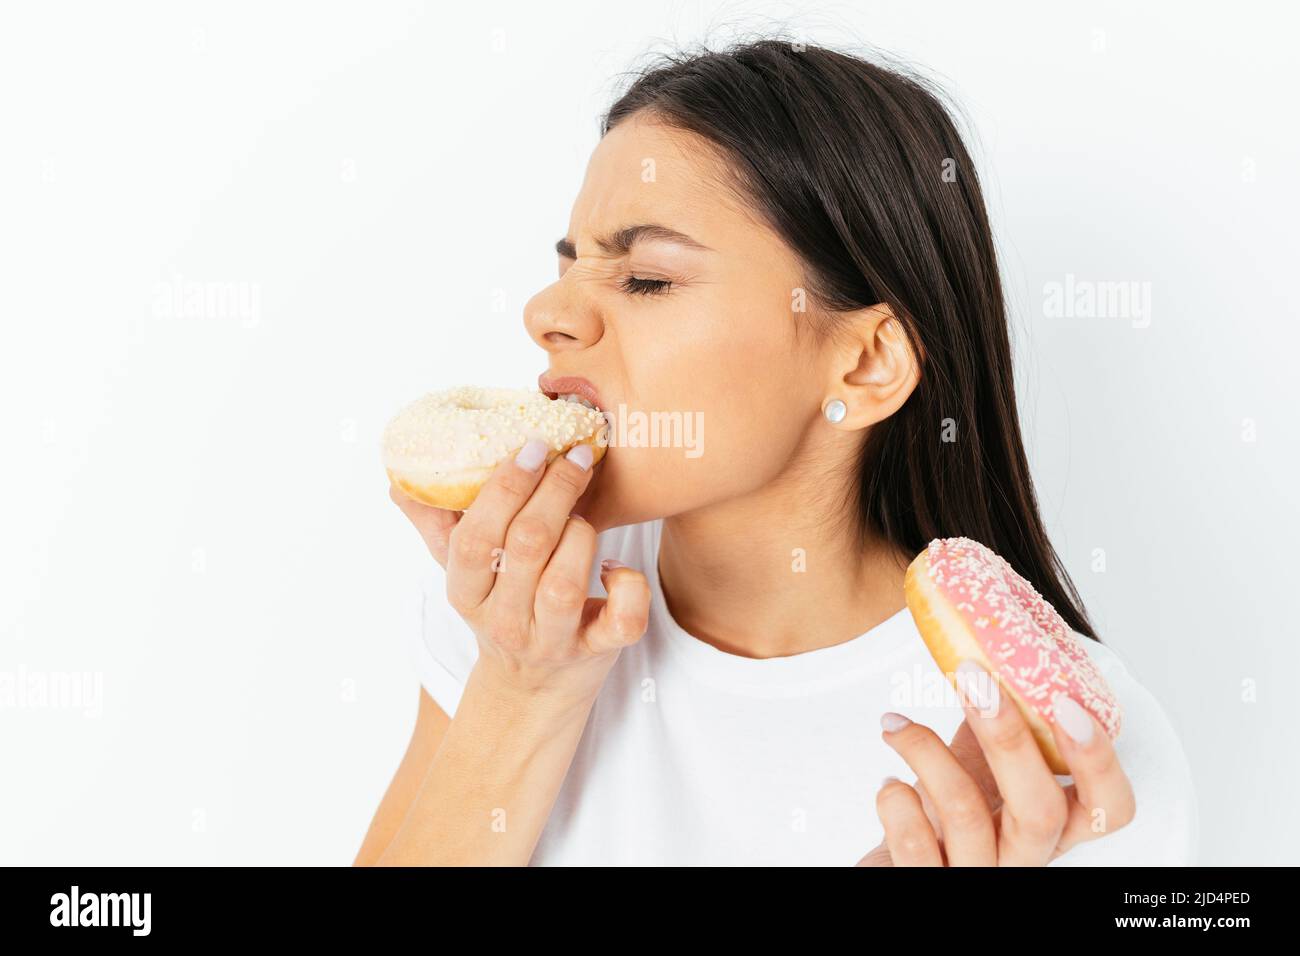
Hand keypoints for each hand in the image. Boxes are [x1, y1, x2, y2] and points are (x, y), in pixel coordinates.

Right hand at [389, 439, 650, 704]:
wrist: (534, 691)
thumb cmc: (502, 610)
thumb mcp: (465, 575)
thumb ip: (436, 524)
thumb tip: (401, 479)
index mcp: (466, 594)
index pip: (475, 539)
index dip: (504, 489)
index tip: (532, 448)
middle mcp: (506, 621)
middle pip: (527, 547)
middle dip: (556, 491)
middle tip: (576, 455)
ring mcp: (553, 640)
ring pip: (567, 582)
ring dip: (582, 534)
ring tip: (585, 514)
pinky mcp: (598, 650)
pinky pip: (623, 619)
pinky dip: (629, 586)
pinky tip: (617, 567)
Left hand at [857, 660, 1135, 865]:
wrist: (899, 858)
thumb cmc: (943, 809)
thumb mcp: (981, 760)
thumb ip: (999, 717)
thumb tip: (992, 632)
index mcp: (1053, 823)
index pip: (1111, 809)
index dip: (1098, 761)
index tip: (1066, 702)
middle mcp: (1026, 858)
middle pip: (1040, 810)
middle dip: (1007, 738)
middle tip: (972, 679)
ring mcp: (979, 875)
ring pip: (966, 815)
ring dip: (925, 751)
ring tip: (894, 723)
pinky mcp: (928, 883)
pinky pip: (914, 845)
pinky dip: (894, 801)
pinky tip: (888, 785)